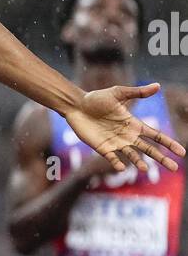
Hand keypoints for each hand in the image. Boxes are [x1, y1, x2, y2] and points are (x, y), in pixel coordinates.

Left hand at [64, 84, 185, 173]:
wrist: (77, 106)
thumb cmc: (98, 98)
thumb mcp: (118, 93)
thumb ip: (137, 92)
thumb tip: (158, 85)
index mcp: (134, 124)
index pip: (156, 136)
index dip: (169, 144)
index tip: (181, 153)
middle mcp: (127, 136)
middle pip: (148, 149)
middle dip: (162, 158)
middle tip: (174, 168)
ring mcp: (115, 143)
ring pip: (132, 156)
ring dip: (139, 163)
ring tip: (146, 169)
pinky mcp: (102, 148)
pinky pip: (112, 158)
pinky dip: (117, 163)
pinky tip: (122, 168)